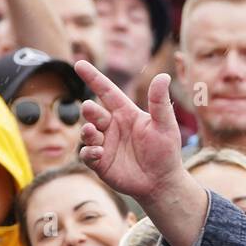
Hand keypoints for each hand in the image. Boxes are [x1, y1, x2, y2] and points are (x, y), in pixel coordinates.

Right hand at [76, 68, 187, 200]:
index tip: (79, 63)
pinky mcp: (100, 162)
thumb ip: (160, 102)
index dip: (93, 77)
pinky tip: (98, 153)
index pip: (106, 91)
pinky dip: (88, 152)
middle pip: (93, 112)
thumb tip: (163, 76)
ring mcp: (104, 144)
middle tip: (91, 110)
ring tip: (92, 132)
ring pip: (86, 132)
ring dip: (87, 131)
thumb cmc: (166, 151)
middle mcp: (112, 126)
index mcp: (126, 113)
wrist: (162, 182)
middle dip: (89, 110)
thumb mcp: (165, 125)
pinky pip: (86, 154)